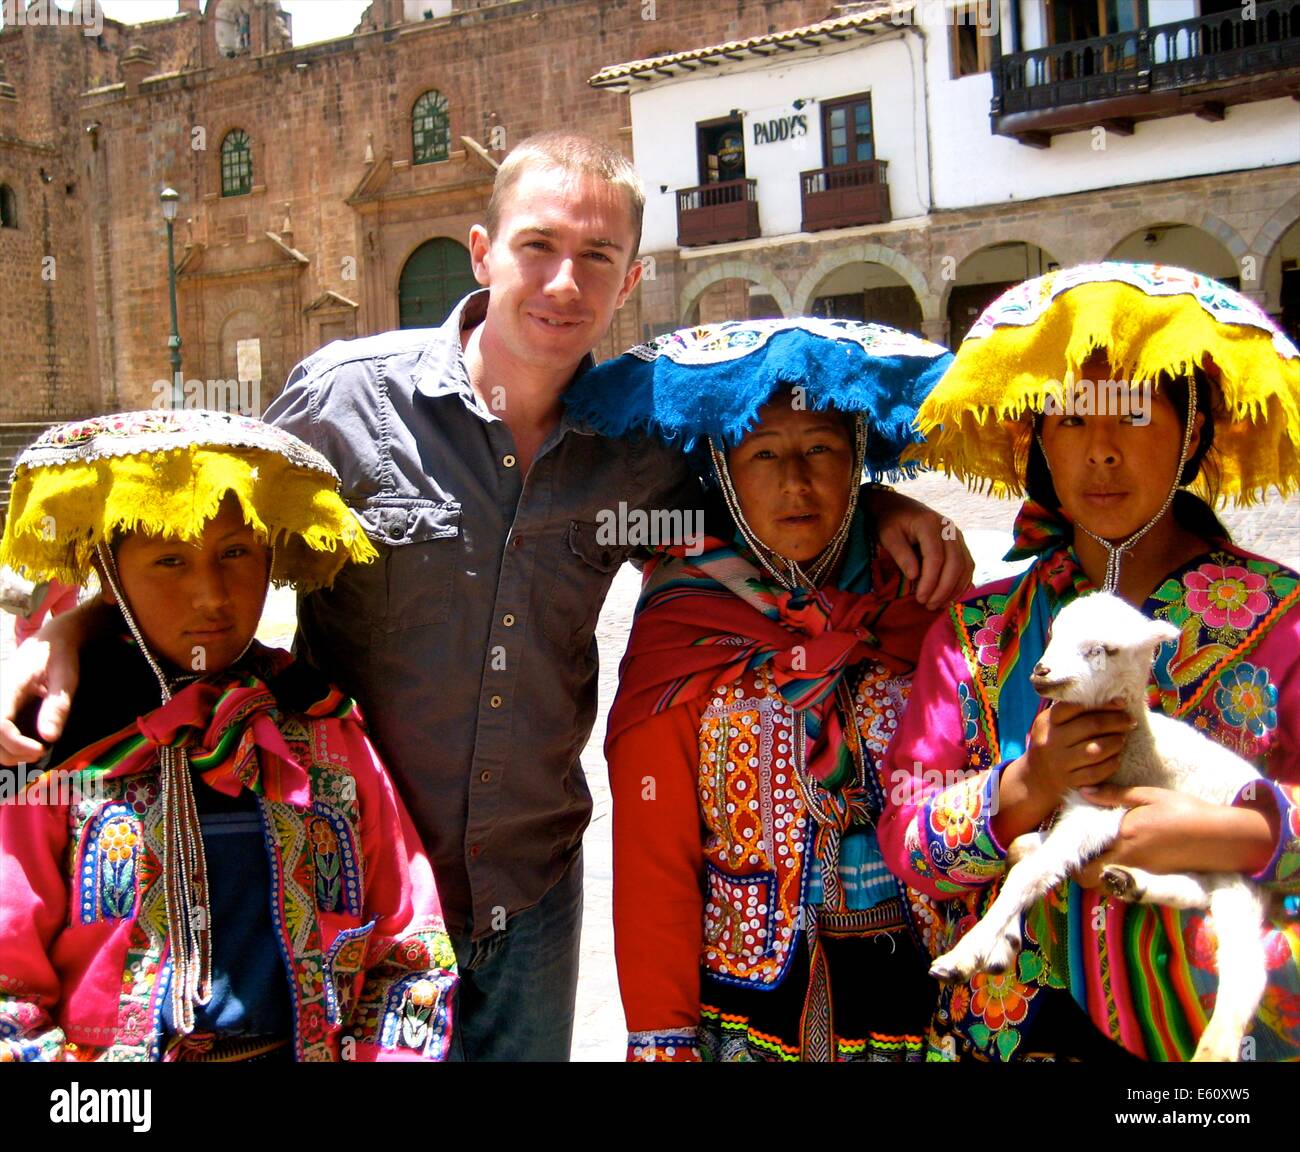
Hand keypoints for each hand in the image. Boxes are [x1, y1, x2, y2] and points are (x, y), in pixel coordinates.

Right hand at [0, 600, 95, 764]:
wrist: (49, 640)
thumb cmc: (59, 656)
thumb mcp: (66, 678)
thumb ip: (57, 706)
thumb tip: (49, 738)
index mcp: (9, 687)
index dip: (15, 744)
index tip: (40, 750)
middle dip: (10, 753)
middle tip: (39, 753)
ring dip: (5, 752)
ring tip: (33, 752)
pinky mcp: (0, 705)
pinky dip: (5, 745)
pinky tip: (24, 746)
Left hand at [866, 488, 973, 609]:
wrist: (898, 506)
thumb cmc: (890, 522)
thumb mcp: (888, 536)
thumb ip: (900, 554)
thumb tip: (915, 576)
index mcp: (930, 524)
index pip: (936, 558)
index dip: (930, 581)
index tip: (920, 598)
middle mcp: (949, 528)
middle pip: (955, 563)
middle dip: (943, 589)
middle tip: (928, 606)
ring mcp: (957, 534)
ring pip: (965, 566)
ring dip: (954, 589)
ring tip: (938, 605)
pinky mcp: (960, 542)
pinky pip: (967, 565)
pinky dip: (961, 583)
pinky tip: (949, 597)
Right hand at [992, 700, 1133, 842]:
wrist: (1034, 781)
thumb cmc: (1050, 746)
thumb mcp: (1051, 726)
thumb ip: (1071, 713)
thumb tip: (1111, 700)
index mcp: (1046, 723)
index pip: (1076, 706)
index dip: (1103, 703)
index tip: (1121, 703)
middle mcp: (1051, 741)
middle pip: (1091, 726)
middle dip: (1117, 721)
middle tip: (1130, 721)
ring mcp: (1059, 763)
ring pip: (1097, 750)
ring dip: (1116, 742)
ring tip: (1122, 739)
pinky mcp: (1069, 782)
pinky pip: (1097, 772)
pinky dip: (1111, 764)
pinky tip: (1116, 759)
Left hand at [1074, 784, 1278, 884]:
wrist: (1222, 837)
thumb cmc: (1186, 810)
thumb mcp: (1150, 796)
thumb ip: (1114, 795)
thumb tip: (1083, 791)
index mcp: (1124, 834)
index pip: (1084, 850)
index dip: (1069, 849)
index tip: (1064, 840)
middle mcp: (1129, 857)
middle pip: (1088, 878)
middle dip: (1078, 870)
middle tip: (1078, 855)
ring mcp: (1142, 872)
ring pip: (1104, 886)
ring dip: (1095, 876)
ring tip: (1096, 857)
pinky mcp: (1153, 879)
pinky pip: (1123, 885)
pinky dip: (1113, 878)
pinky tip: (1117, 861)